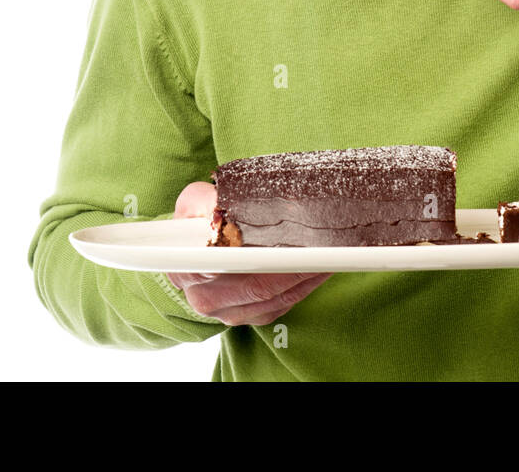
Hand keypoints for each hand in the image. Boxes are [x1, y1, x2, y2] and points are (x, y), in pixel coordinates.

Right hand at [165, 181, 332, 325]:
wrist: (199, 245)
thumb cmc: (200, 219)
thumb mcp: (195, 202)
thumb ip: (205, 203)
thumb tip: (223, 209)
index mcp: (185, 270)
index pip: (223, 266)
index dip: (259, 258)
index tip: (287, 246)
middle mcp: (205, 299)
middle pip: (258, 285)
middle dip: (295, 265)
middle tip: (325, 245)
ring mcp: (230, 312)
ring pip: (277, 296)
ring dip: (308, 273)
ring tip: (332, 250)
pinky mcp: (254, 316)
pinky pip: (287, 303)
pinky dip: (307, 283)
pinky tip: (323, 264)